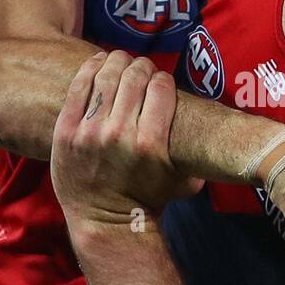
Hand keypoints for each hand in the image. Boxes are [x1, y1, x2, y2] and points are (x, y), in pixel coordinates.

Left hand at [51, 51, 202, 231]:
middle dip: (143, 67)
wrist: (105, 223)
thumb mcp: (184, 181)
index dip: (164, 79)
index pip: (161, 87)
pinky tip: (98, 61)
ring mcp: (90, 131)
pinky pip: (78, 87)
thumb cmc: (149, 200)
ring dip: (118, 62)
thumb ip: (198, 156)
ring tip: (122, 62)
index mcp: (151, 142)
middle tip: (143, 70)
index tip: (162, 82)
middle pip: (135, 77)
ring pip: (107, 76)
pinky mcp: (66, 131)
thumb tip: (218, 131)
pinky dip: (90, 68)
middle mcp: (120, 133)